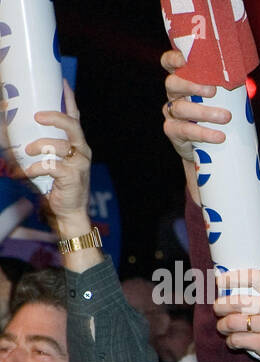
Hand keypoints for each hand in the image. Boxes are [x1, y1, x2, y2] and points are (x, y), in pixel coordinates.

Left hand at [27, 82, 90, 233]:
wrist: (68, 212)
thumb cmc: (54, 185)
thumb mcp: (45, 161)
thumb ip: (33, 145)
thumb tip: (5, 129)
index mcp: (76, 144)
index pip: (75, 116)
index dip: (69, 98)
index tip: (61, 80)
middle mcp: (82, 151)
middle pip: (72, 126)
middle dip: (55, 117)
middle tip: (37, 115)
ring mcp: (80, 164)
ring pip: (59, 146)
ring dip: (38, 147)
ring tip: (25, 153)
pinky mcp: (73, 177)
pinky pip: (51, 166)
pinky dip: (34, 169)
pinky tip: (23, 174)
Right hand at [161, 48, 229, 163]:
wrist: (212, 148)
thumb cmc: (219, 115)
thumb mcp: (223, 97)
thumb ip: (227, 85)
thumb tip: (242, 75)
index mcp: (184, 80)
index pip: (170, 63)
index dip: (173, 59)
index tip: (184, 59)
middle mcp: (174, 94)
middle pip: (173, 84)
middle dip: (192, 85)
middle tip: (213, 91)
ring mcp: (170, 113)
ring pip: (181, 108)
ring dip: (204, 112)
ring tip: (226, 117)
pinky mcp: (173, 131)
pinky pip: (185, 131)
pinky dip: (204, 133)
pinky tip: (220, 136)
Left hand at [212, 270, 259, 361]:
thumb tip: (235, 291)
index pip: (254, 277)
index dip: (233, 277)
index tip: (221, 281)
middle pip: (238, 301)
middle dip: (221, 305)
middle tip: (218, 309)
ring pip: (233, 322)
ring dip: (222, 325)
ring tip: (223, 327)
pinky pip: (238, 339)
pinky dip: (231, 341)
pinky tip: (234, 342)